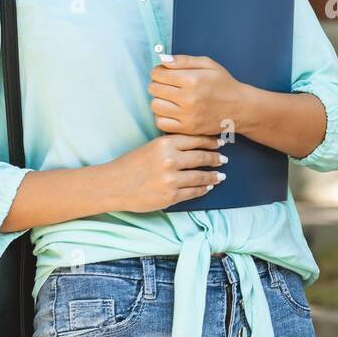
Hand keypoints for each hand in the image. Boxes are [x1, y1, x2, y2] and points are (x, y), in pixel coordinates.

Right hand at [108, 133, 226, 211]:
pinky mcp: (170, 196)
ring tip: (221, 176)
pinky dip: (203, 189)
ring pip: (201, 176)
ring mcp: (171, 179)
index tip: (221, 142)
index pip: (195, 140)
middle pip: (202, 157)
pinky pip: (193, 192)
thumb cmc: (130, 165)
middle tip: (224, 159)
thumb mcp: (151, 147)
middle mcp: (170, 159)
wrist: (112, 185)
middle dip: (216, 158)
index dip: (211, 141)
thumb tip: (196, 146)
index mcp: (165, 143)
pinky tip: (208, 187)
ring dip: (213, 176)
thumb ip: (171, 146)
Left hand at [148, 54, 246, 136]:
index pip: (157, 74)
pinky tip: (172, 111)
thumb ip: (183, 60)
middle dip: (158, 84)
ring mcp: (187, 116)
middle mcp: (188, 98)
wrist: (241, 108)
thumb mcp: (208, 64)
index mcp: (192, 79)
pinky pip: (161, 122)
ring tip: (170, 98)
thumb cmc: (224, 84)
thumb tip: (162, 60)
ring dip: (159, 100)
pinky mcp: (187, 129)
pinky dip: (162, 116)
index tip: (165, 73)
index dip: (158, 71)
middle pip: (154, 89)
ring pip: (155, 106)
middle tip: (169, 85)